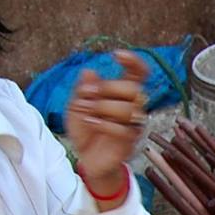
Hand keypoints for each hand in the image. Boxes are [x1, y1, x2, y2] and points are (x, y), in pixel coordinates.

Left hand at [67, 49, 148, 197]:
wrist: (87, 159)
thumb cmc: (85, 131)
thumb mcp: (76, 106)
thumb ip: (83, 89)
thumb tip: (89, 71)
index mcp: (122, 94)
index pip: (138, 74)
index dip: (134, 62)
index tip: (117, 55)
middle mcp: (132, 107)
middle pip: (135, 89)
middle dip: (109, 88)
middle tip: (88, 94)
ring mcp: (133, 125)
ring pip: (129, 109)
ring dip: (104, 107)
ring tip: (87, 111)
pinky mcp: (129, 142)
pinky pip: (123, 129)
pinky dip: (104, 124)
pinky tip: (91, 123)